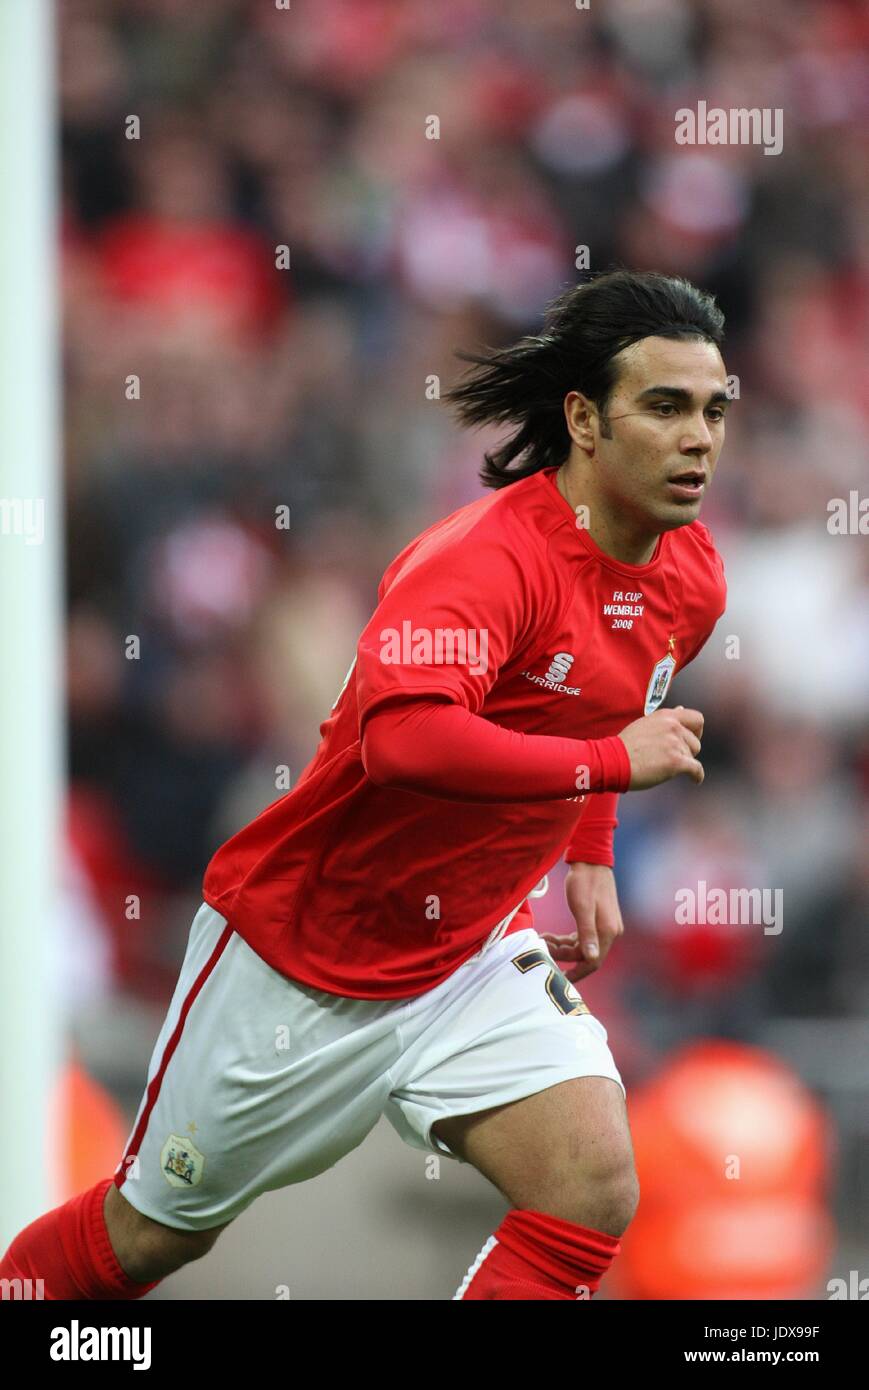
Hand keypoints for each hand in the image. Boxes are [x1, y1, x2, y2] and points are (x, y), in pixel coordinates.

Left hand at [539, 862, 622, 982]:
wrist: (591, 861)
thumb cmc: (584, 882)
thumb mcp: (582, 908)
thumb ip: (587, 934)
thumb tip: (592, 958)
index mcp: (607, 932)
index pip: (592, 962)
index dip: (576, 972)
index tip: (558, 977)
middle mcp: (610, 932)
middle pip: (585, 955)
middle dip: (563, 955)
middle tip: (542, 946)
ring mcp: (605, 926)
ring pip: (581, 947)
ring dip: (562, 947)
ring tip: (543, 938)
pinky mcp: (598, 920)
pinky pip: (581, 938)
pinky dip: (567, 939)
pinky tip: (551, 936)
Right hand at [618, 705, 704, 789]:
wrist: (613, 760)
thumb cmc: (626, 745)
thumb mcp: (645, 723)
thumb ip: (665, 719)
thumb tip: (681, 709)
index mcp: (666, 716)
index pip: (697, 719)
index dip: (697, 731)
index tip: (691, 739)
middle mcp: (673, 727)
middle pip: (695, 742)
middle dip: (687, 751)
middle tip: (674, 758)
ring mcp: (675, 744)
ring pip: (693, 756)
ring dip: (685, 763)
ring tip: (669, 767)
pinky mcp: (676, 761)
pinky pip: (696, 769)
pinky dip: (697, 776)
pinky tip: (695, 780)